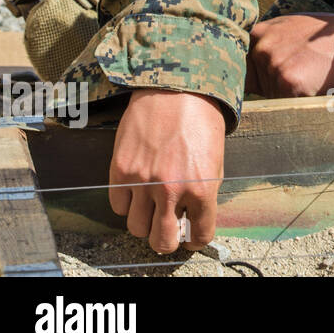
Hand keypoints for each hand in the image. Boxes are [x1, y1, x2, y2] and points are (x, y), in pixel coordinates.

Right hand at [109, 89, 224, 252]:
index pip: (200, 235)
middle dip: (166, 241)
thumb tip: (194, 218)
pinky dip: (127, 204)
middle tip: (167, 230)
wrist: (175, 91)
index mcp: (202, 188)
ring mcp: (143, 182)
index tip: (191, 237)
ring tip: (152, 206)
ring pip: (136, 228)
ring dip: (144, 222)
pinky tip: (137, 190)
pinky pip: (118, 206)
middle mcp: (172, 190)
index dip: (195, 240)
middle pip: (162, 241)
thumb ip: (204, 193)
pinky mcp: (120, 171)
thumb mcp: (215, 160)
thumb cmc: (200, 122)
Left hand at [246, 12, 333, 98]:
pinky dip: (303, 100)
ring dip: (291, 95)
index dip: (257, 77)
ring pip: (273, 96)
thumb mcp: (292, 27)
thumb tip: (247, 66)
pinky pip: (288, 103)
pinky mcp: (289, 83)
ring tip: (315, 76)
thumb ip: (269, 42)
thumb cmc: (329, 36)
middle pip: (259, 84)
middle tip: (306, 72)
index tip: (272, 78)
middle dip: (277, 86)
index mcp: (260, 33)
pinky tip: (319, 84)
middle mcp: (262, 48)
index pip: (243, 67)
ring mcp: (275, 65)